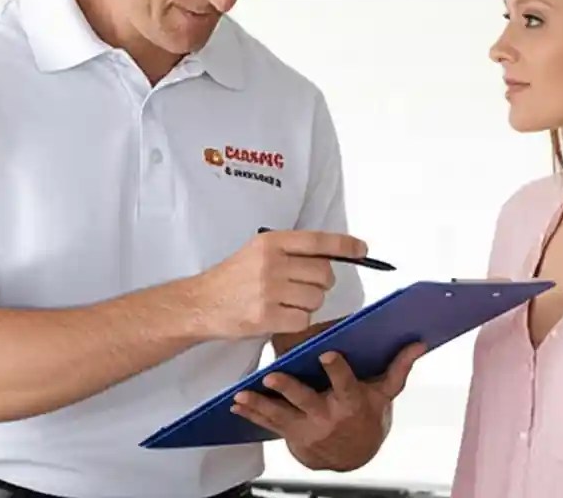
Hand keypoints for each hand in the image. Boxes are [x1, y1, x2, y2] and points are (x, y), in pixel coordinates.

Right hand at [189, 230, 367, 339]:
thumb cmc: (232, 278)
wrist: (200, 303)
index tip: (362, 249)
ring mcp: (268, 290)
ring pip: (315, 299)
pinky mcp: (266, 316)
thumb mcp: (258, 251)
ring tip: (285, 303)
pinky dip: (297, 321)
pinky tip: (279, 317)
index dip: (345, 245)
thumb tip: (332, 255)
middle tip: (303, 288)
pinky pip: (303, 320)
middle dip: (321, 284)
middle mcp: (271, 262)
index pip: (318, 240)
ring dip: (307, 304)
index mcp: (271, 242)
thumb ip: (291, 251)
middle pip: (324, 274)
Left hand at [230, 342, 427, 470]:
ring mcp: (307, 428)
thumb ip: (398, 368)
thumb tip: (418, 344)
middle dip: (288, 390)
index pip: (346, 384)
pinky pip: (269, 425)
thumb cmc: (366, 417)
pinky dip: (252, 415)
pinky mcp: (292, 435)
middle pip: (306, 402)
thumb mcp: (384, 394)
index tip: (328, 352)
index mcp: (351, 403)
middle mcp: (328, 417)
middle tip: (272, 377)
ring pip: (280, 416)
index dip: (338, 370)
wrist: (353, 455)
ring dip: (260, 406)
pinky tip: (237, 405)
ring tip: (242, 396)